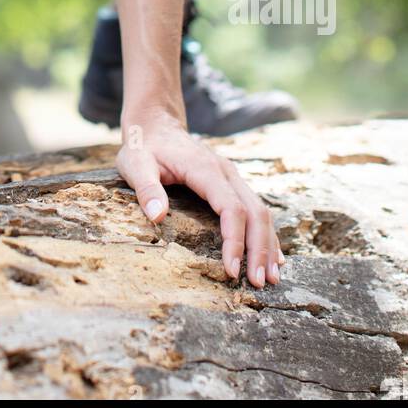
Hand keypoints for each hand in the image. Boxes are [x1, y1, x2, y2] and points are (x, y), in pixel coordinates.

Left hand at [115, 111, 285, 287]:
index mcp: (205, 170)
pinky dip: (265, 233)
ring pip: (261, 211)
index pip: (231, 209)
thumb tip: (158, 216)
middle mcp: (226, 172)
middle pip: (255, 212)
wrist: (155, 124)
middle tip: (259, 283)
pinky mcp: (231, 184)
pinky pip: (255, 209)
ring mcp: (232, 177)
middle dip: (260, 249)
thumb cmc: (144, 147)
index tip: (231, 270)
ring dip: (268, 244)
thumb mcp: (135, 165)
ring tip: (272, 277)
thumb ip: (146, 189)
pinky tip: (272, 255)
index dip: (235, 241)